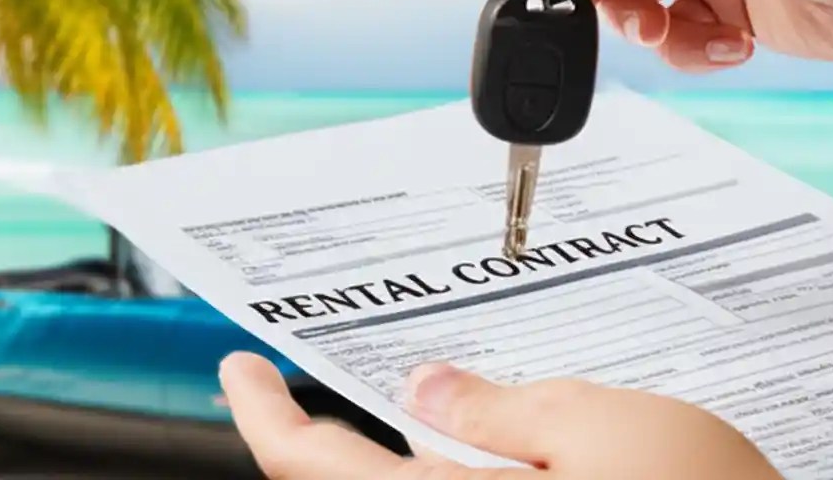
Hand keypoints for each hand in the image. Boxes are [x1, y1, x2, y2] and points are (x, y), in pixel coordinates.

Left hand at [219, 352, 783, 478]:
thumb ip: (498, 406)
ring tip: (418, 383)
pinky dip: (453, 466)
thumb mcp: (598, 422)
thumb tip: (429, 389)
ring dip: (396, 445)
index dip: (258, 412)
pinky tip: (489, 433)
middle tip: (319, 366)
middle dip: (328, 427)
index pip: (308, 464)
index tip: (234, 366)